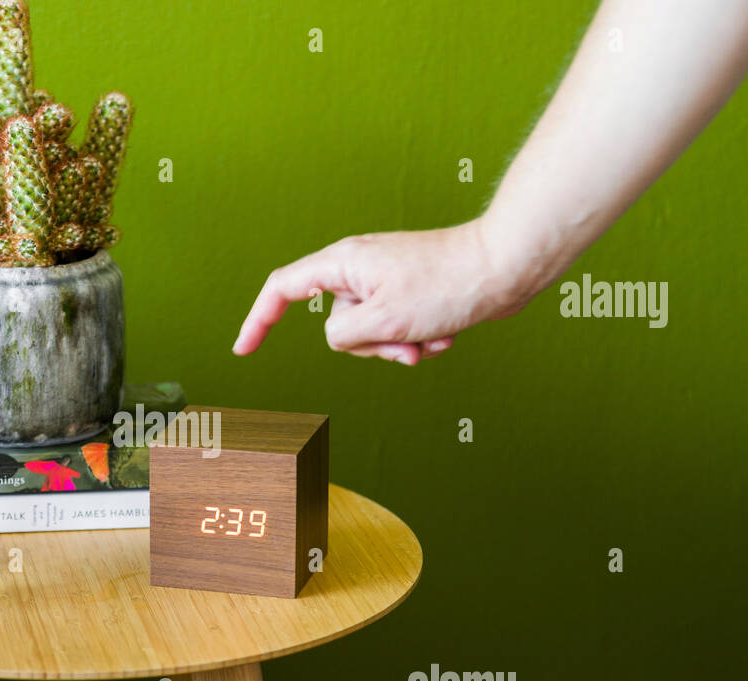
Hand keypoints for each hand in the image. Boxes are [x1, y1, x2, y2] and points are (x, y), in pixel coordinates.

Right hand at [232, 219, 527, 364]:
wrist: (504, 268)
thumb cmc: (446, 285)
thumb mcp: (382, 321)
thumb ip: (342, 336)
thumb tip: (341, 339)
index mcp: (342, 264)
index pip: (282, 291)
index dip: (258, 320)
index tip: (243, 349)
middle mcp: (358, 269)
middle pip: (336, 325)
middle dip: (370, 346)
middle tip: (405, 343)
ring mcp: (385, 282)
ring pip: (371, 334)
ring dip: (401, 346)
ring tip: (431, 336)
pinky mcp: (410, 294)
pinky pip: (398, 331)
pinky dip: (419, 339)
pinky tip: (445, 332)